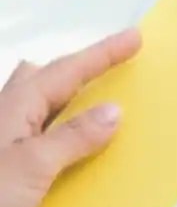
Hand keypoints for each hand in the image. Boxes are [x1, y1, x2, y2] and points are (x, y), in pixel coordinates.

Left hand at [0, 29, 140, 206]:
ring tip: (91, 104)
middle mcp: (6, 118)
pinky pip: (38, 136)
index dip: (103, 54)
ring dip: (66, 101)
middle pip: (44, 79)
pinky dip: (60, 132)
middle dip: (78, 70)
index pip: (68, 71)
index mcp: (15, 108)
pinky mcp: (4, 167)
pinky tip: (69, 150)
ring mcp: (4, 142)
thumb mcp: (33, 166)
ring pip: (38, 106)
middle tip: (109, 66)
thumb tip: (111, 113)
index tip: (133, 39)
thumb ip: (73, 138)